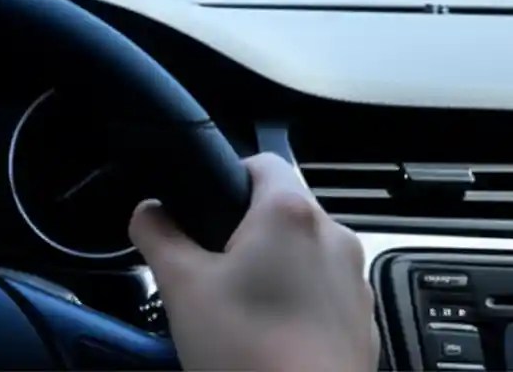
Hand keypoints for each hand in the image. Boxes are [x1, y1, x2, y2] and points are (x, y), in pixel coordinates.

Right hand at [130, 152, 377, 371]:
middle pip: (282, 211)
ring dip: (274, 268)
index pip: (260, 162)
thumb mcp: (180, 285)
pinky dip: (298, 304)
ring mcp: (355, 280)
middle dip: (246, 233)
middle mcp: (334, 236)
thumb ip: (157, 234)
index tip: (205, 214)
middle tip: (211, 271)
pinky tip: (269, 336)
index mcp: (289, 213)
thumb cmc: (247, 351)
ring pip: (304, 254)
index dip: (227, 179)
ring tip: (239, 310)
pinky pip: (324, 294)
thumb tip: (148, 212)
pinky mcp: (363, 321)